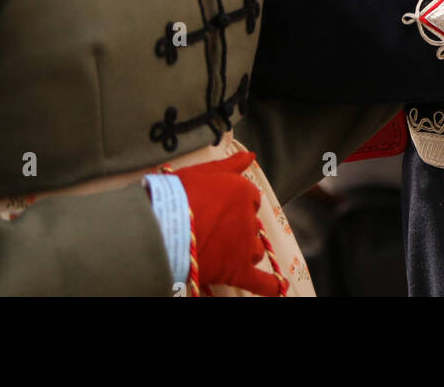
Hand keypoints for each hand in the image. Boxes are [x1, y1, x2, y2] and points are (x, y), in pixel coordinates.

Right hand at [174, 151, 278, 295]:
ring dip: (246, 251)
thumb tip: (251, 155)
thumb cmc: (179, 195)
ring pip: (255, 250)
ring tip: (225, 252)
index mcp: (243, 192)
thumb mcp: (204, 172)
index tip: (222, 207)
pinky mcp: (237, 270)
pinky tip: (279, 287)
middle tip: (215, 229)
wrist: (164, 227)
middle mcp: (249, 218)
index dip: (237, 203)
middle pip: (252, 224)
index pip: (250, 198)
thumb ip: (231, 164)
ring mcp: (245, 246)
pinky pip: (261, 282)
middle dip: (239, 227)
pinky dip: (271, 286)